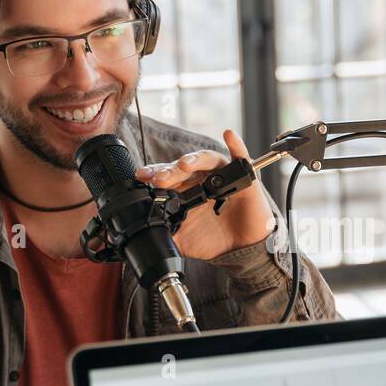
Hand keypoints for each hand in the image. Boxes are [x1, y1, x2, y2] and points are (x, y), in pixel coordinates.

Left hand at [134, 130, 275, 260]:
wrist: (239, 250)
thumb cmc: (212, 240)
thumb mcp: (183, 239)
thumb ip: (165, 233)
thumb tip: (145, 236)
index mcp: (184, 189)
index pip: (167, 176)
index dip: (154, 173)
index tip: (141, 176)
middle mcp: (201, 179)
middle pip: (184, 167)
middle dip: (170, 171)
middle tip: (159, 179)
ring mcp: (222, 176)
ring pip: (207, 160)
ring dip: (194, 159)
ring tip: (184, 163)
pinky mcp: (244, 178)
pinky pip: (241, 157)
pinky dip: (236, 145)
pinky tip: (228, 135)